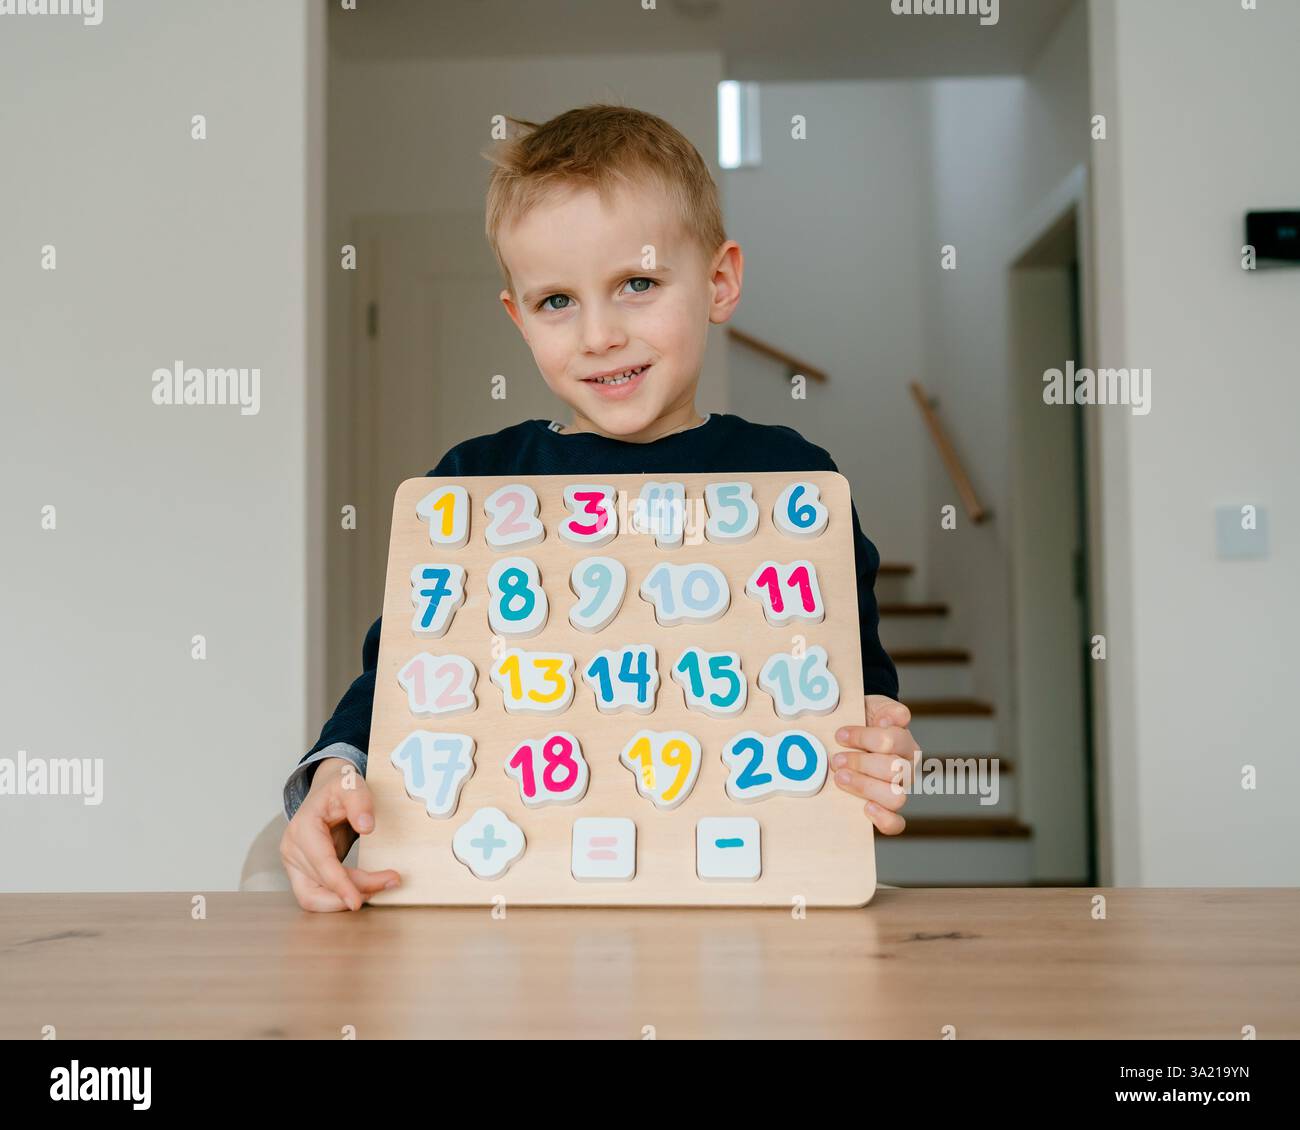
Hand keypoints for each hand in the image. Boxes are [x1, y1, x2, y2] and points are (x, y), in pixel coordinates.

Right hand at [280, 757, 400, 911]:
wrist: (328, 792)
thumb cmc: (339, 789)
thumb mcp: (351, 784)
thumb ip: (360, 801)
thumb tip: (366, 826)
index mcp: (302, 828)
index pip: (321, 863)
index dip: (340, 885)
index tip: (358, 901)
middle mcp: (292, 850)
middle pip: (322, 884)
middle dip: (355, 889)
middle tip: (389, 882)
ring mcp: (294, 864)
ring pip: (315, 898)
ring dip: (344, 900)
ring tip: (376, 889)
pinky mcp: (302, 873)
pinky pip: (316, 896)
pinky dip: (338, 898)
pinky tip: (362, 891)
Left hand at [831, 695, 918, 834]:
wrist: (850, 732)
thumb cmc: (862, 721)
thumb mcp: (874, 707)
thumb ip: (889, 710)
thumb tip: (890, 721)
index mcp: (905, 742)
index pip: (893, 741)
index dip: (865, 738)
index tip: (840, 735)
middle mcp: (906, 768)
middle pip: (895, 770)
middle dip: (861, 763)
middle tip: (836, 760)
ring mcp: (898, 790)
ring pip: (896, 797)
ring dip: (865, 787)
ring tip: (840, 777)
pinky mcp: (887, 810)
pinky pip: (895, 824)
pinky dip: (884, 820)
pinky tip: (866, 808)